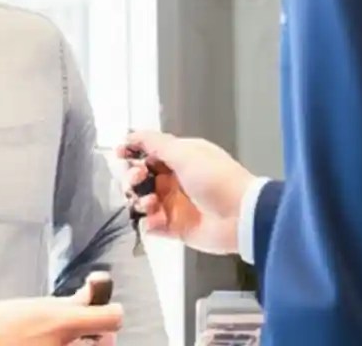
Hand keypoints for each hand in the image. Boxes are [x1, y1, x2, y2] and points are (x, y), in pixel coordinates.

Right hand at [0, 273, 122, 345]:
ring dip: (84, 343)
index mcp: (60, 323)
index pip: (112, 318)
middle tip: (80, 328)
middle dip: (98, 333)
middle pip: (106, 341)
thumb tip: (98, 287)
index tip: (104, 306)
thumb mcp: (35, 305)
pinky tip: (48, 344)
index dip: (111, 310)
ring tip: (58, 338)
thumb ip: (72, 301)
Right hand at [116, 131, 254, 254]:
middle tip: (137, 179)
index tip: (120, 155)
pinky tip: (155, 219)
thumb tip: (131, 135)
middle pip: (139, 178)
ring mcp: (174, 205)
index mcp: (179, 159)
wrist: (241, 216)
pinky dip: (148, 223)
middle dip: (131, 177)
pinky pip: (151, 225)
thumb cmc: (216, 179)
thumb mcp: (185, 152)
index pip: (146, 154)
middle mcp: (174, 181)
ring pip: (141, 201)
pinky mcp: (176, 227)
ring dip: (139, 200)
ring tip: (151, 203)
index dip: (131, 154)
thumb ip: (154, 143)